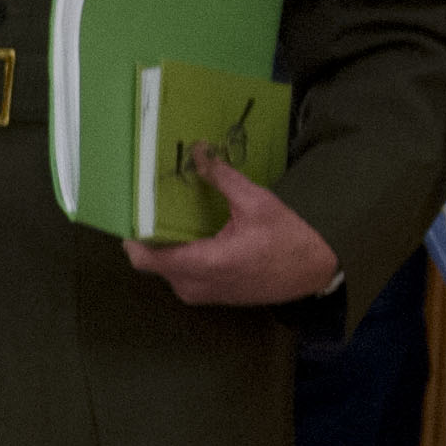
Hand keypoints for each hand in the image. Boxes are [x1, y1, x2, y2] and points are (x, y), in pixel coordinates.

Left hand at [124, 155, 339, 305]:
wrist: (315, 272)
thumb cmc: (289, 239)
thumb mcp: (257, 203)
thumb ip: (222, 178)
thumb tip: (198, 150)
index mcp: (204, 264)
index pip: (144, 258)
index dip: (131, 235)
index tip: (130, 209)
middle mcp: (194, 285)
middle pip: (151, 260)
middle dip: (148, 233)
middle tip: (149, 203)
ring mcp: (199, 294)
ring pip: (163, 268)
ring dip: (163, 244)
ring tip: (166, 214)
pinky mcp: (207, 295)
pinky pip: (179, 274)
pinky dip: (178, 255)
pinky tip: (186, 233)